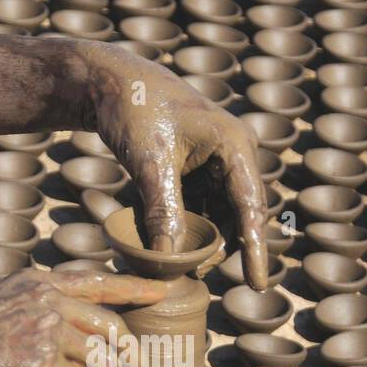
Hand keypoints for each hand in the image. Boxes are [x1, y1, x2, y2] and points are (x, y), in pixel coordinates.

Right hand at [0, 267, 165, 366]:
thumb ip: (29, 318)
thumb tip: (54, 344)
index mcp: (38, 284)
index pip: (97, 281)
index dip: (133, 288)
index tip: (161, 292)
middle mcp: (48, 300)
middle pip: (112, 326)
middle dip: (135, 358)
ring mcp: (47, 330)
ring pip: (105, 362)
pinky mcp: (42, 365)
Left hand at [85, 44, 268, 288]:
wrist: (110, 82)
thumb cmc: (135, 111)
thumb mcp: (150, 164)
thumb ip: (164, 213)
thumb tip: (170, 262)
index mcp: (234, 145)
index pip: (251, 207)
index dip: (254, 249)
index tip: (255, 284)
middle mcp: (234, 154)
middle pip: (238, 216)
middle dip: (219, 248)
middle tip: (195, 274)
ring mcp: (217, 163)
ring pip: (218, 215)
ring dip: (200, 240)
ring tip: (175, 261)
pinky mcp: (198, 170)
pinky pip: (200, 207)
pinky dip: (185, 226)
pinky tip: (164, 241)